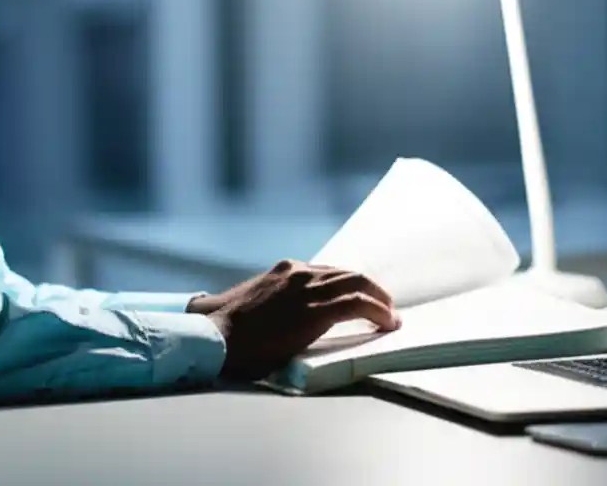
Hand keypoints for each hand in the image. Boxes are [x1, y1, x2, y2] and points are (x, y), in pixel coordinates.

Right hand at [188, 260, 399, 380]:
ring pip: (359, 284)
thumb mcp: (252, 303)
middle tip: (385, 306)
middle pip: (349, 274)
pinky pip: (358, 304)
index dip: (349, 285)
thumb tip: (279, 316)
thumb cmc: (227, 329)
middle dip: (371, 289)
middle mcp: (299, 273)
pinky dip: (378, 312)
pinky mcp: (315, 310)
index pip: (329, 272)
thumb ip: (273, 301)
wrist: (216, 336)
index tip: (361, 298)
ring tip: (390, 316)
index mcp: (285, 270)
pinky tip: (387, 323)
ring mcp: (308, 289)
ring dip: (380, 300)